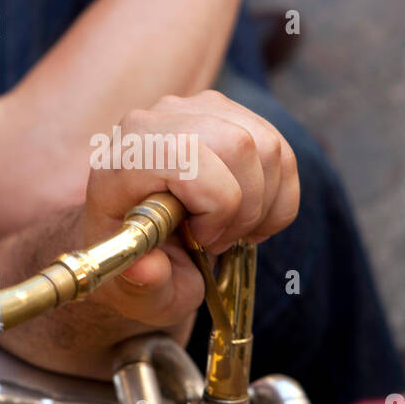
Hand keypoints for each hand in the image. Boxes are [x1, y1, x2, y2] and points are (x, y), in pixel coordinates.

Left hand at [84, 90, 298, 334]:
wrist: (143, 240)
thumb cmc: (139, 265)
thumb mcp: (135, 292)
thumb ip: (141, 284)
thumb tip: (146, 269)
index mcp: (123, 160)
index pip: (187, 154)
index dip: (213, 205)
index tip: (201, 240)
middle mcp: (157, 121)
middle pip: (238, 144)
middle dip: (246, 207)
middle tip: (221, 239)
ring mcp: (198, 111)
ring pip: (267, 146)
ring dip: (265, 204)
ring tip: (233, 230)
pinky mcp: (231, 116)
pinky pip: (281, 150)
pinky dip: (281, 196)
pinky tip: (252, 217)